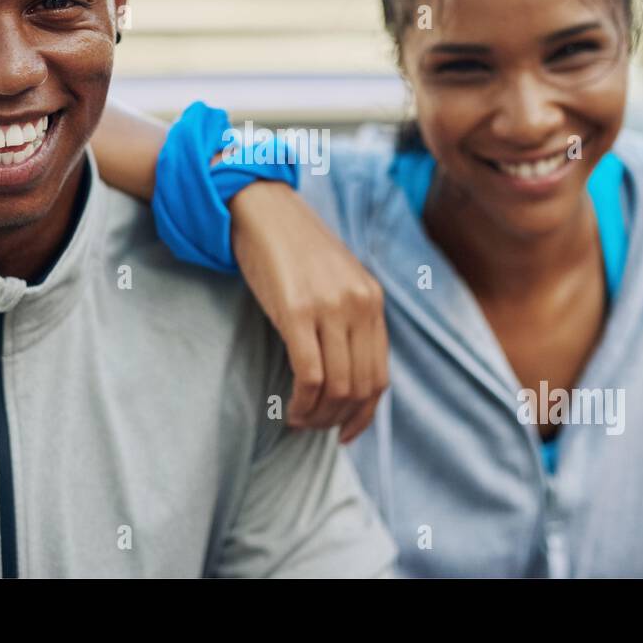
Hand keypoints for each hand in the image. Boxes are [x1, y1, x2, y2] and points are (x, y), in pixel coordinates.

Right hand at [229, 181, 388, 442]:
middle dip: (338, 418)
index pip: (380, 375)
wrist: (263, 210)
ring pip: (337, 385)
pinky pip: (309, 374)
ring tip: (300, 421)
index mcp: (372, 301)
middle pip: (360, 386)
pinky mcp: (297, 311)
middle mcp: (359, 305)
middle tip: (314, 428)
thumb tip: (343, 375)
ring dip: (318, 415)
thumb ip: (346, 319)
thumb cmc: (291, 251)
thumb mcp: (334, 282)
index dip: (365, 413)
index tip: (346, 432)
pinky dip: (302, 402)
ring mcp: (330, 308)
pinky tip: (290, 410)